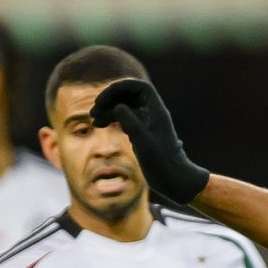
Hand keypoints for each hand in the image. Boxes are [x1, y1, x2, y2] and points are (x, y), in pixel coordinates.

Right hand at [88, 78, 209, 204]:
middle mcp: (152, 113)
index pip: (139, 87)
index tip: (104, 99)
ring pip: (124, 106)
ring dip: (108, 109)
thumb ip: (131, 123)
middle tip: (95, 109)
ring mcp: (146, 121)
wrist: (174, 180)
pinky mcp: (141, 131)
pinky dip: (111, 118)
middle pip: (129, 94)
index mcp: (157, 111)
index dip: (120, 87)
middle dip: (110, 98)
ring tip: (94, 119)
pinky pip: (123, 117)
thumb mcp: (144, 144)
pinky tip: (99, 124)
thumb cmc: (163, 164)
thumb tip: (117, 106)